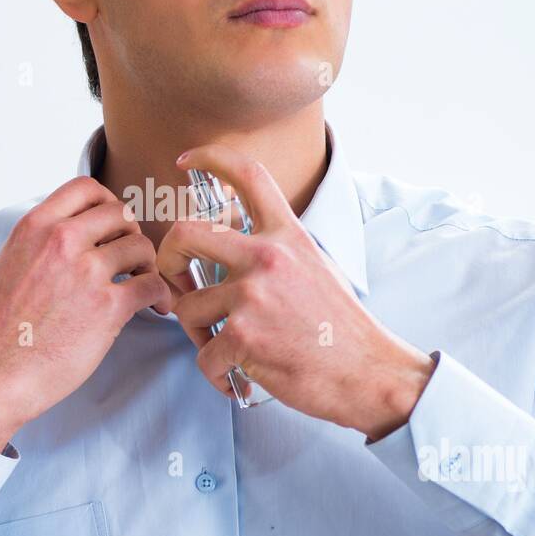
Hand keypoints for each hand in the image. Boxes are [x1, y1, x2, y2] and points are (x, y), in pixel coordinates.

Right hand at [0, 176, 172, 450]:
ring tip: (142, 283)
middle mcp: (61, 241)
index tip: (113, 225)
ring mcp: (85, 273)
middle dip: (130, 234)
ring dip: (147, 265)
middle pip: (120, 214)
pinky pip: (151, 285)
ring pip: (140, 247)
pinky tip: (157, 306)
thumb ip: (42, 241)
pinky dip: (161, 294)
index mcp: (35, 227)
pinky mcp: (106, 308)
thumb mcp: (10, 263)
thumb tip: (77, 232)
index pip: (86, 188)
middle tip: (131, 258)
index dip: (108, 204)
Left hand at [156, 144, 435, 440]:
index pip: (247, 174)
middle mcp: (266, 256)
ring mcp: (252, 295)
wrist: (367, 372)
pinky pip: (204, 355)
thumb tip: (233, 250)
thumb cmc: (340, 326)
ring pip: (187, 307)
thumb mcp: (315, 266)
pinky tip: (236, 378)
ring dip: (196, 334)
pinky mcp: (243, 335)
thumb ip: (276, 250)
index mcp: (286, 234)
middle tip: (178, 284)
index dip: (210, 157)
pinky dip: (215, 373)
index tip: (185, 161)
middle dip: (167, 260)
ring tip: (222, 348)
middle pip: (184, 234)